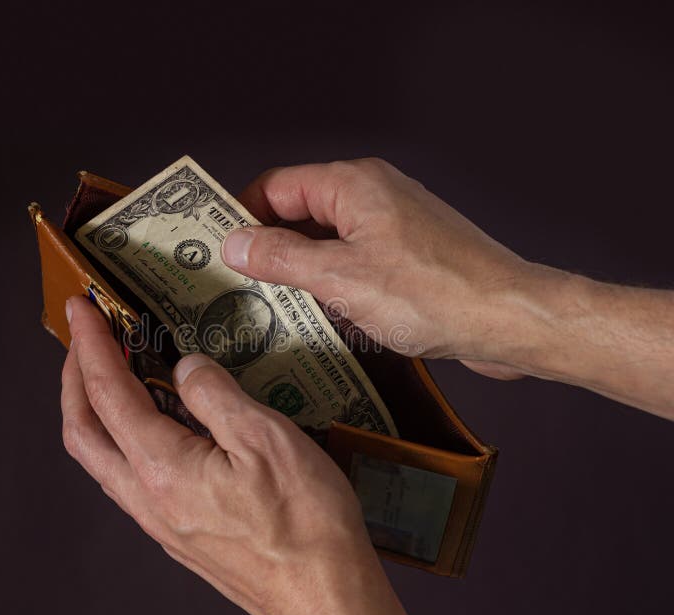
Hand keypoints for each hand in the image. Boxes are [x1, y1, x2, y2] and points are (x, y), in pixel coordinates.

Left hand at [61, 296, 424, 614]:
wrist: (326, 599)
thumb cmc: (306, 528)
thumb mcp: (266, 440)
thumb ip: (215, 395)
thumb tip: (185, 368)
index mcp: (164, 470)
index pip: (108, 393)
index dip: (90, 345)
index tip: (81, 310)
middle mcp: (149, 500)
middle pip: (83, 432)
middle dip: (75, 379)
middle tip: (85, 341)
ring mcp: (161, 522)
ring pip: (103, 459)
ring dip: (97, 411)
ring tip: (117, 376)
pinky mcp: (180, 533)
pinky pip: (131, 478)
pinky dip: (126, 438)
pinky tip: (158, 427)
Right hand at [221, 159, 673, 418]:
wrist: (508, 319)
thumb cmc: (431, 294)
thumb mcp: (340, 278)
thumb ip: (281, 259)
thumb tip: (234, 244)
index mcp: (353, 184)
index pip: (277, 186)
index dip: (242, 215)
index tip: (217, 252)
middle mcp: (373, 194)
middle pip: (301, 212)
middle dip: (269, 247)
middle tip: (236, 287)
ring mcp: (394, 225)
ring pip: (328, 241)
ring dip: (300, 271)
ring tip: (269, 308)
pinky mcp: (409, 256)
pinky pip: (355, 261)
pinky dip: (333, 283)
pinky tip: (320, 317)